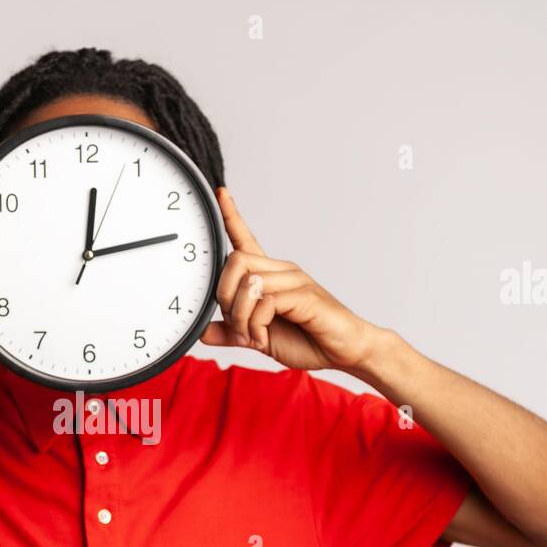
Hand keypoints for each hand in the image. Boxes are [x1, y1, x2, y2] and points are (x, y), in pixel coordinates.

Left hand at [201, 187, 381, 373]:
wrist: (343, 353)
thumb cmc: (306, 340)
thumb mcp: (257, 338)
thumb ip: (231, 332)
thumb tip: (203, 332)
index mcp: (270, 276)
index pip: (246, 238)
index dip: (231, 216)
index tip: (220, 193)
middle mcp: (282, 271)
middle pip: (235, 260)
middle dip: (225, 296)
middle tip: (235, 325)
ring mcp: (295, 281)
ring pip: (249, 283)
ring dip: (241, 317)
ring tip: (253, 336)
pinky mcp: (305, 296)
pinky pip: (267, 302)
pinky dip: (257, 325)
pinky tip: (263, 337)